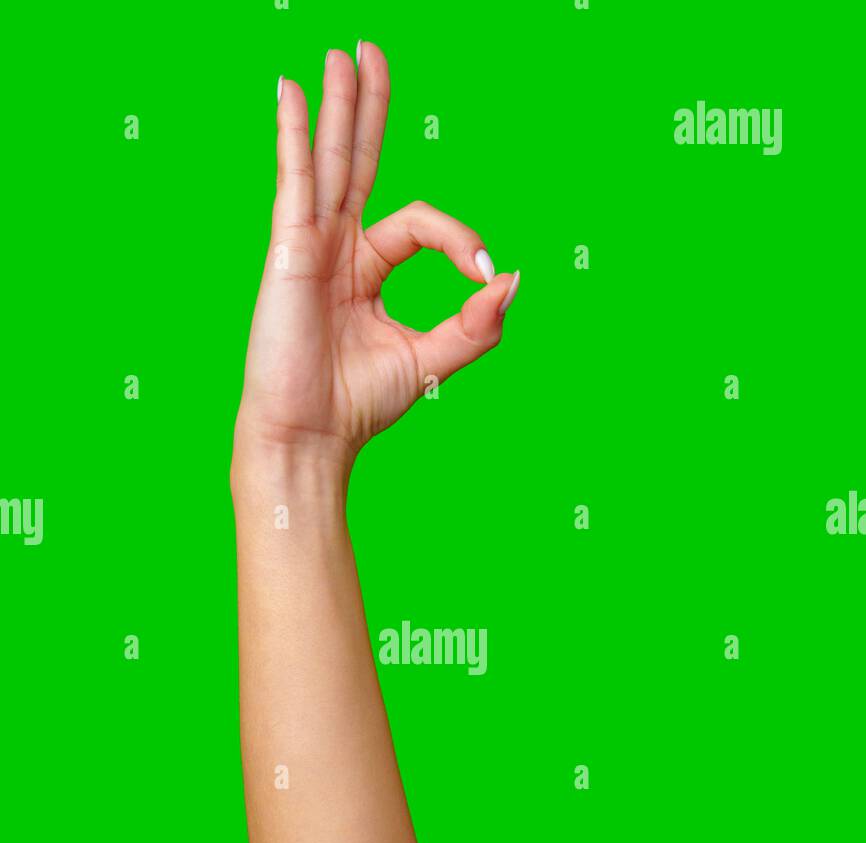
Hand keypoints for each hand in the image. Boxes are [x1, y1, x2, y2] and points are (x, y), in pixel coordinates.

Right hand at [235, 44, 519, 471]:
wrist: (312, 436)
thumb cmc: (358, 405)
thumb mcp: (432, 360)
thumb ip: (476, 324)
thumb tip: (514, 278)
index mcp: (368, 270)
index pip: (419, 223)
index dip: (460, 240)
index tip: (484, 278)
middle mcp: (338, 249)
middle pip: (361, 164)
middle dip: (369, 108)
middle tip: (372, 51)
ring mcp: (310, 245)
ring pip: (331, 162)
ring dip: (338, 107)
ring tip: (343, 54)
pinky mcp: (289, 250)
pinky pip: (295, 181)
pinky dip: (294, 135)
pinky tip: (293, 91)